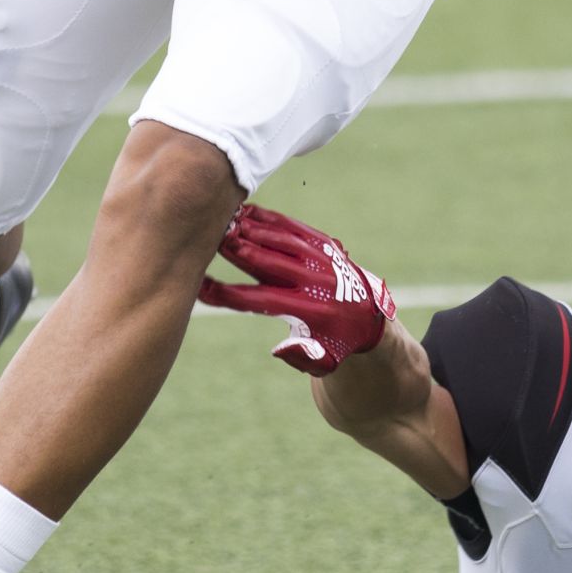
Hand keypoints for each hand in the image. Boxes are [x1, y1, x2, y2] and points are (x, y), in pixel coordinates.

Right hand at [197, 204, 394, 374]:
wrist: (369, 315)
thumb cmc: (336, 342)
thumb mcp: (325, 361)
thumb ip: (301, 357)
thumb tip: (278, 348)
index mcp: (309, 310)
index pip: (262, 301)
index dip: (229, 295)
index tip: (203, 289)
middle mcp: (314, 280)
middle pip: (269, 262)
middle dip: (239, 251)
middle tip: (210, 240)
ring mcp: (320, 257)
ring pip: (280, 239)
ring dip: (251, 230)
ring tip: (223, 222)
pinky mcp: (323, 242)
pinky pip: (292, 227)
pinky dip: (269, 219)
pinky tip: (245, 211)